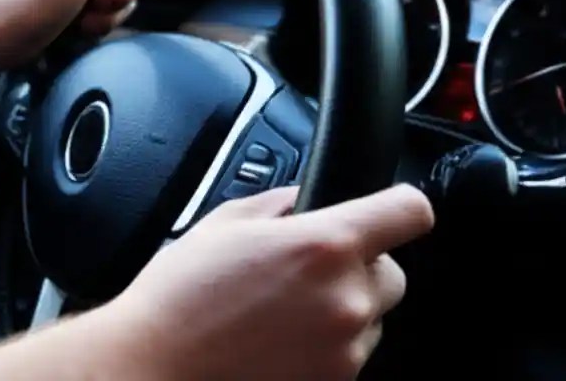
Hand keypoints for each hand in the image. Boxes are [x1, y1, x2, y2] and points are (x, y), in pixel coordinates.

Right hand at [105, 184, 434, 380]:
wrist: (156, 368)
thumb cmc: (180, 298)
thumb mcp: (227, 222)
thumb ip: (283, 202)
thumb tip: (307, 200)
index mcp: (326, 246)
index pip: (410, 212)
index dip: (400, 207)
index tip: (389, 211)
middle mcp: (347, 300)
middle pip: (393, 273)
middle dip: (359, 267)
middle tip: (306, 272)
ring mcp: (344, 351)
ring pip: (371, 318)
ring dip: (342, 310)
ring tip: (281, 313)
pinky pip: (348, 355)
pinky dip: (325, 347)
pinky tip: (277, 341)